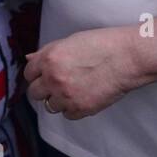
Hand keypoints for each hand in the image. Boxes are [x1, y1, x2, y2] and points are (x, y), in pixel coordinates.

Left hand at [22, 25, 140, 119]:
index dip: (37, 73)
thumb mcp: (71, 41)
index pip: (28, 73)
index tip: (43, 75)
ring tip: (74, 89)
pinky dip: (73, 108)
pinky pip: (67, 115)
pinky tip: (83, 96)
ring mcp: (66, 96)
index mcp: (50, 58)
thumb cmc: (104, 44)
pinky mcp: (80, 109)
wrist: (128, 57)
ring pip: (50, 106)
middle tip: (57, 83)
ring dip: (58, 99)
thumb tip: (31, 59)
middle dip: (44, 88)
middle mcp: (54, 78)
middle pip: (34, 93)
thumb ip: (48, 52)